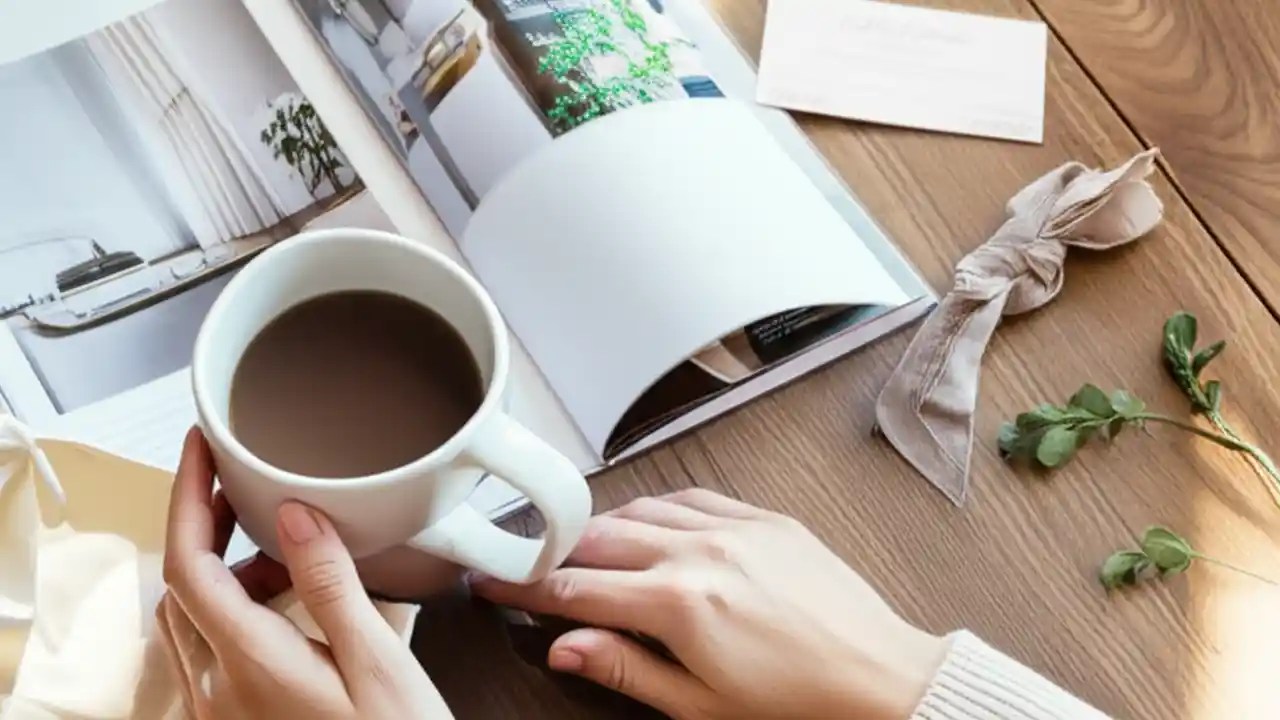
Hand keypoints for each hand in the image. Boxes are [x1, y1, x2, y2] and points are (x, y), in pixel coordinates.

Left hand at [160, 428, 451, 718]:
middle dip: (209, 526)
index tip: (199, 449)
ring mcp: (220, 711)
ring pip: (193, 618)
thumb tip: (293, 513)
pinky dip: (235, 609)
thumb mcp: (379, 663)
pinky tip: (288, 605)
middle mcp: (217, 691)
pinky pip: (210, 650)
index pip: (187, 565)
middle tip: (248, 486)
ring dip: (225, 570)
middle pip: (182, 586)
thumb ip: (331, 584)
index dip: (186, 497)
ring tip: (285, 548)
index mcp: (250, 666)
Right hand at [472, 489, 947, 719]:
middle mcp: (701, 552)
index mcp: (678, 604)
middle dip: (556, 549)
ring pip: (643, 507)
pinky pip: (695, 495)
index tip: (494, 582)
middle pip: (600, 537)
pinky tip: (652, 521)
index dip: (525, 586)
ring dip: (604, 524)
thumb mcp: (698, 706)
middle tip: (531, 562)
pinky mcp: (766, 518)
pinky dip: (660, 506)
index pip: (577, 588)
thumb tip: (565, 646)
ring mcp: (735, 528)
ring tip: (585, 545)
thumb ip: (625, 668)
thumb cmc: (797, 703)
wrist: (879, 679)